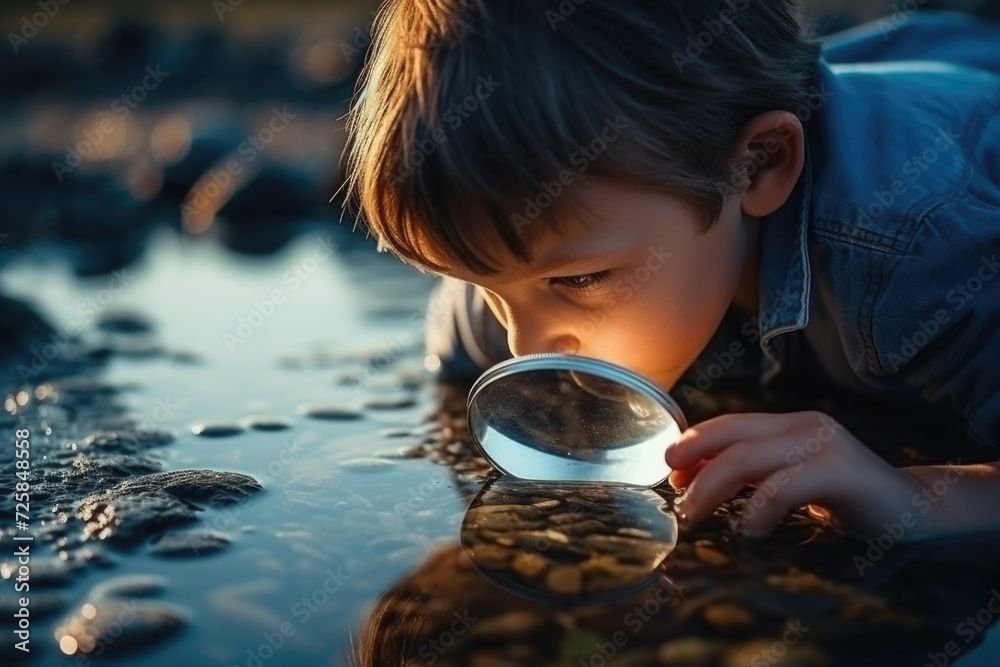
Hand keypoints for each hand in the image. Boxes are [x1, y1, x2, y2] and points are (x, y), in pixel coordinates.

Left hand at [664, 411, 946, 539]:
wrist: (918, 512)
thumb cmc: (849, 501)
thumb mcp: (795, 479)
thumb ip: (757, 473)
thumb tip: (696, 482)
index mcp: (789, 425)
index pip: (729, 424)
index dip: (694, 444)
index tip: (672, 472)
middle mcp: (803, 425)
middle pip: (731, 435)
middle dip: (694, 462)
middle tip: (675, 493)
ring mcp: (823, 444)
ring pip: (748, 457)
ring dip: (712, 486)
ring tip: (695, 513)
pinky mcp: (840, 471)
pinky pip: (784, 486)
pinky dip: (758, 508)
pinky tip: (749, 530)